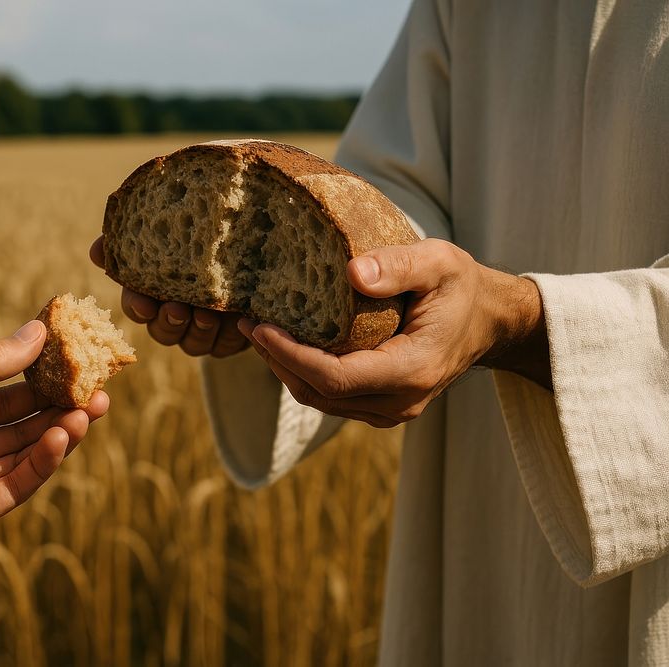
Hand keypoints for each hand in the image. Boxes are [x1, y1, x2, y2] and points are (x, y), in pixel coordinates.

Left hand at [0, 320, 108, 549]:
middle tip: (100, 393)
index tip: (80, 367)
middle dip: (64, 409)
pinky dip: (42, 463)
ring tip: (88, 413)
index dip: (46, 383)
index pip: (13, 395)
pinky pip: (17, 485)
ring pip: (28, 454)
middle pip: (26, 425)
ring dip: (61, 433)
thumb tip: (38, 328)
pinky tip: (62, 438)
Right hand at [89, 237, 248, 356]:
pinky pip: (226, 345)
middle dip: (169, 322)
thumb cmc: (201, 226)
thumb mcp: (169, 221)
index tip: (144, 301)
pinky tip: (238, 318)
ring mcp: (202, 329)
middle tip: (179, 308)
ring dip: (199, 332)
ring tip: (208, 314)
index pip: (137, 306)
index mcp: (154, 291)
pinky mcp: (231, 337)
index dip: (138, 307)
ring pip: (193, 343)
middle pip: (163, 331)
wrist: (248, 230)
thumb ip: (132, 236)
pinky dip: (231, 335)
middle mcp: (174, 314)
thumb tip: (95, 252)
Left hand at [240, 239, 549, 427]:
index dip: (290, 355)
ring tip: (256, 331)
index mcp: (412, 369)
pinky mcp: (382, 407)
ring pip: (321, 401)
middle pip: (319, 394)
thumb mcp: (440, 262)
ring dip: (285, 369)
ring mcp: (392, 411)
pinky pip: (332, 398)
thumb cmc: (460, 287)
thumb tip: (352, 274)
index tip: (258, 326)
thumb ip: (399, 266)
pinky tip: (284, 344)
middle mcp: (401, 401)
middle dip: (277, 360)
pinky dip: (303, 374)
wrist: (487, 321)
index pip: (335, 376)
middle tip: (247, 323)